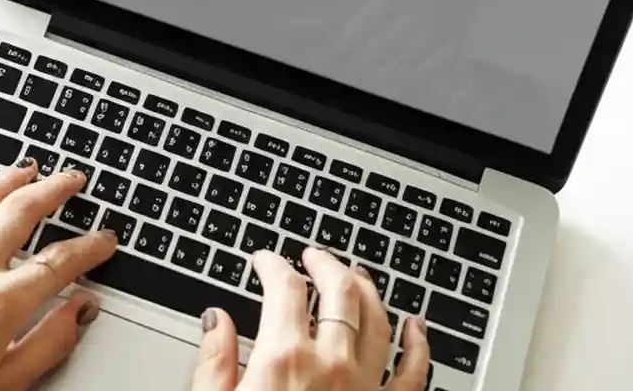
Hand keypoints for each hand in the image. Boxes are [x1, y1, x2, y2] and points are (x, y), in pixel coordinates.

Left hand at [0, 161, 117, 390]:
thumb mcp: (3, 383)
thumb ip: (48, 342)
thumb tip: (79, 312)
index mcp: (1, 302)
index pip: (60, 262)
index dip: (90, 247)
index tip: (103, 239)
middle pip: (23, 212)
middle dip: (55, 190)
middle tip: (73, 180)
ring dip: (7, 179)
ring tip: (27, 170)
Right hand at [193, 249, 430, 390]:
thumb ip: (214, 361)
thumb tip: (216, 321)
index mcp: (283, 358)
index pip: (283, 285)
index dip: (272, 263)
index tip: (264, 260)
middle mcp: (331, 364)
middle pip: (340, 289)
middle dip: (325, 263)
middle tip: (312, 255)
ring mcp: (366, 389)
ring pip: (379, 318)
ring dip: (368, 288)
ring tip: (356, 275)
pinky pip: (416, 372)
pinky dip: (418, 343)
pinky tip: (415, 326)